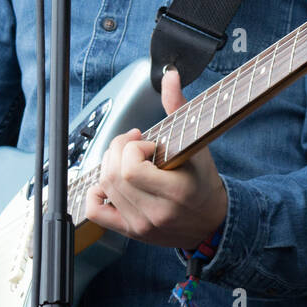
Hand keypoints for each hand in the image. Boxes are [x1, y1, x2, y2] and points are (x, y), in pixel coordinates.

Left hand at [84, 67, 227, 248]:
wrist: (211, 222)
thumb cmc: (203, 181)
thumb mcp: (196, 144)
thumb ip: (178, 107)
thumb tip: (169, 74)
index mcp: (176, 193)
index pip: (131, 170)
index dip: (133, 149)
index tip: (148, 144)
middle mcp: (156, 213)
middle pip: (113, 176)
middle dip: (118, 151)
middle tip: (134, 144)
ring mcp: (141, 225)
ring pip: (104, 187)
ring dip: (110, 165)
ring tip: (127, 158)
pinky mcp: (131, 232)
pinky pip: (96, 212)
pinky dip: (96, 191)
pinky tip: (110, 181)